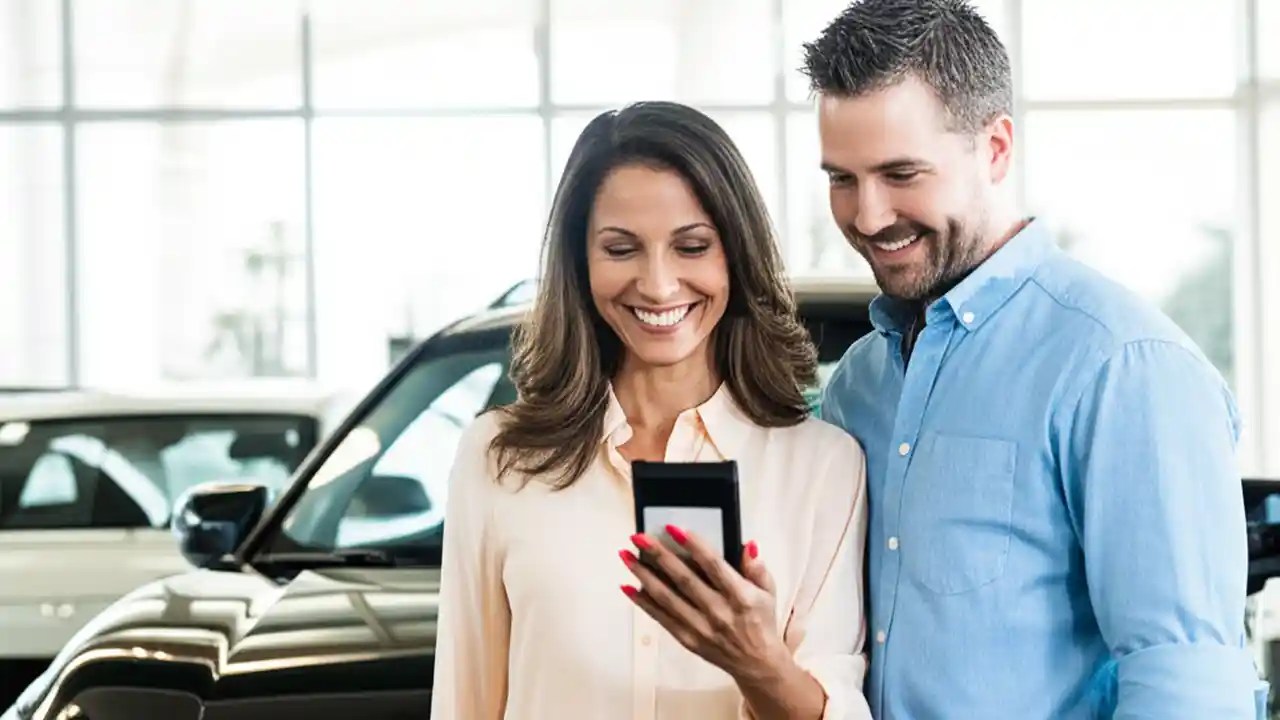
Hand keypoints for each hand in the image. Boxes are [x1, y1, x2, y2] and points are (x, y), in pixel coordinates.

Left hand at [620, 525, 788, 683]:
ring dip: (643, 575)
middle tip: (639, 537)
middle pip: (684, 579)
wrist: (756, 664)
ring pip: (667, 597)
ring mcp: (701, 627)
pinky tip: (627, 587)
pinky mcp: (687, 639)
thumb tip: (747, 544)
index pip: (714, 566)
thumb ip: (757, 567)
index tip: (673, 528)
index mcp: (740, 596)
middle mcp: (718, 612)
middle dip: (659, 555)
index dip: (693, 546)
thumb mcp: (768, 591)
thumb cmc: (761, 621)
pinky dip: (643, 602)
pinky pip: (661, 618)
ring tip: (626, 556)